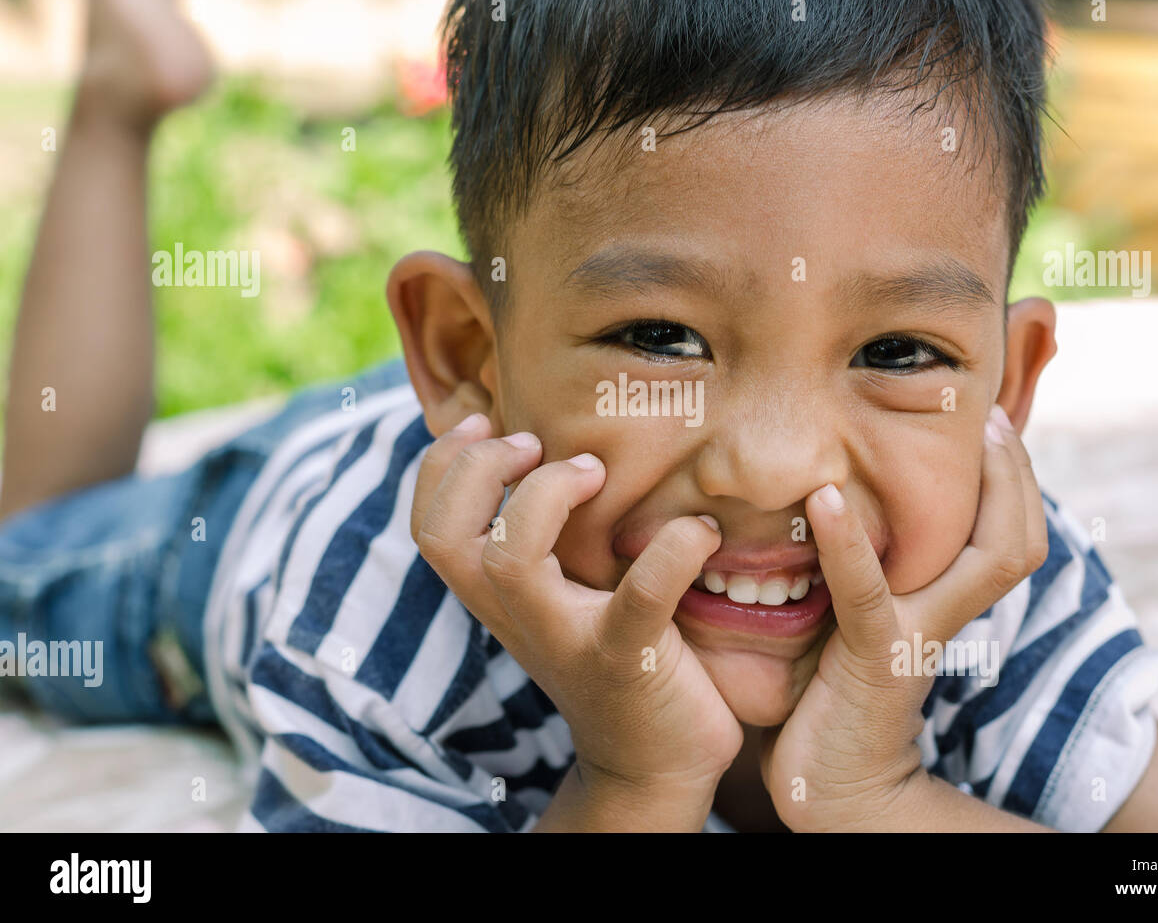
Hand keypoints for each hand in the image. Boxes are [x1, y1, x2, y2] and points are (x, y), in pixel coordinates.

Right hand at [410, 414, 743, 827]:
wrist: (655, 763)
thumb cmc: (617, 653)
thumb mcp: (570, 596)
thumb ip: (551, 541)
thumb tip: (555, 449)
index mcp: (500, 597)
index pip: (430, 527)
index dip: (441, 464)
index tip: (486, 421)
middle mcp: (518, 616)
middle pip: (445, 538)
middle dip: (479, 470)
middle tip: (535, 444)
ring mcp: (567, 638)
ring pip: (508, 561)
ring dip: (546, 496)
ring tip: (594, 471)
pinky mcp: (627, 659)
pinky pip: (641, 597)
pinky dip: (673, 550)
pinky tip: (700, 530)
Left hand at [759, 406, 1047, 830]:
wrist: (832, 788)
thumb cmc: (831, 696)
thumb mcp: (855, 617)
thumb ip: (861, 568)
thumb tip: (835, 500)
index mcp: (944, 606)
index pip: (1008, 537)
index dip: (1013, 483)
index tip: (992, 426)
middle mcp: (946, 617)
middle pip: (1019, 540)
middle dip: (1018, 475)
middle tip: (994, 421)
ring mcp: (918, 636)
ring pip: (992, 558)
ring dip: (988, 490)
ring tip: (969, 434)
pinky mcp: (875, 656)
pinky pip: (869, 592)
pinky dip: (847, 544)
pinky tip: (825, 500)